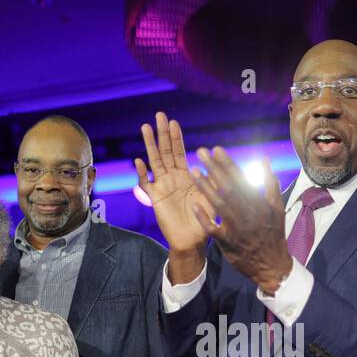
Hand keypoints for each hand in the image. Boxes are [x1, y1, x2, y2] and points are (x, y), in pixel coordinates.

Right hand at [135, 112, 213, 279]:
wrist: (192, 241)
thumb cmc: (204, 221)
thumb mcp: (212, 197)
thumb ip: (213, 181)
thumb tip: (218, 162)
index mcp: (186, 177)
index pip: (179, 152)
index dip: (176, 137)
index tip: (174, 121)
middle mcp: (172, 179)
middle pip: (165, 151)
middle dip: (162, 133)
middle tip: (158, 115)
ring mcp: (162, 187)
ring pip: (154, 161)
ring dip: (150, 145)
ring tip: (145, 128)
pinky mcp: (155, 199)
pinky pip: (146, 183)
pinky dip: (142, 173)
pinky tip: (138, 161)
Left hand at [190, 147, 293, 293]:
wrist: (272, 266)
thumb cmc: (273, 235)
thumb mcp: (278, 209)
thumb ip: (270, 184)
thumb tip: (265, 160)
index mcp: (260, 203)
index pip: (241, 179)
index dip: (228, 163)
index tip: (217, 149)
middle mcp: (248, 213)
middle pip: (228, 187)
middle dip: (214, 169)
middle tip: (201, 152)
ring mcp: (237, 228)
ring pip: (220, 205)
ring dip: (206, 187)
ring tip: (193, 172)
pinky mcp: (228, 242)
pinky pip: (213, 228)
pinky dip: (204, 217)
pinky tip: (194, 205)